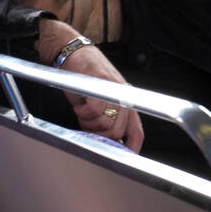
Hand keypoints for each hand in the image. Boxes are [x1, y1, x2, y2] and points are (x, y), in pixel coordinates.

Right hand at [38, 21, 144, 151]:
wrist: (74, 54)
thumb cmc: (86, 76)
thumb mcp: (101, 100)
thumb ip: (106, 119)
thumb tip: (105, 142)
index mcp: (127, 102)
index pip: (136, 131)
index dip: (131, 147)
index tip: (124, 156)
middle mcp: (124, 97)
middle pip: (116, 132)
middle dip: (98, 133)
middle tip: (86, 122)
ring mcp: (113, 91)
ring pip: (104, 123)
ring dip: (88, 121)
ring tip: (82, 109)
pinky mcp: (100, 85)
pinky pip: (93, 111)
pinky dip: (82, 111)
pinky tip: (79, 103)